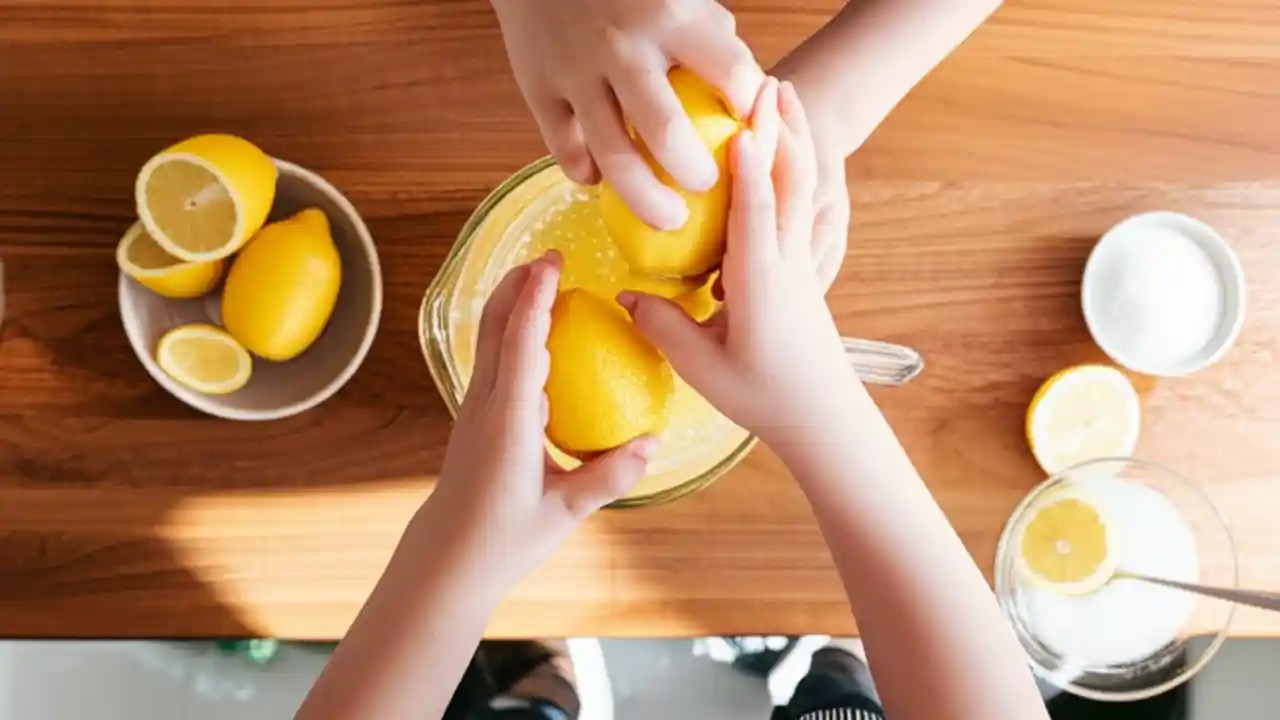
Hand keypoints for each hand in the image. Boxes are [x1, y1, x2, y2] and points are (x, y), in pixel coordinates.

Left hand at [429, 252, 653, 584]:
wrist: (447, 560)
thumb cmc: (503, 540)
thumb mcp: (563, 513)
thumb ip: (608, 477)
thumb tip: (651, 444)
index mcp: (507, 422)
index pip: (521, 345)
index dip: (536, 299)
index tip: (552, 263)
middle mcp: (484, 405)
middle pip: (495, 326)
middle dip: (519, 285)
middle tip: (551, 257)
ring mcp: (474, 409)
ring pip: (489, 339)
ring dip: (512, 303)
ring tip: (544, 281)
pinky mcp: (474, 418)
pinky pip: (492, 360)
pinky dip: (512, 333)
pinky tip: (538, 338)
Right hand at [492, 0, 762, 229]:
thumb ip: (712, 39)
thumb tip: (750, 98)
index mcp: (672, 16)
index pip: (731, 74)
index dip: (751, 111)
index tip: (752, 134)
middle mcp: (624, 47)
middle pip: (667, 134)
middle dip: (696, 175)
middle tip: (706, 187)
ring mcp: (577, 72)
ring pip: (613, 158)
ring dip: (647, 200)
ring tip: (670, 217)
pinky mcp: (539, 90)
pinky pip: (568, 153)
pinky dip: (590, 176)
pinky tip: (604, 178)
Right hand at [619, 80, 857, 449]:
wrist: (822, 415)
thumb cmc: (763, 396)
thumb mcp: (703, 368)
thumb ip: (663, 327)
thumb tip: (625, 294)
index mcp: (761, 285)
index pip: (755, 216)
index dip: (748, 169)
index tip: (742, 125)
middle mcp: (787, 264)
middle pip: (790, 184)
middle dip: (781, 130)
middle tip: (769, 84)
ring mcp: (801, 263)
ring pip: (802, 189)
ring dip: (794, 139)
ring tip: (784, 98)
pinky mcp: (804, 268)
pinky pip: (802, 206)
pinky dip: (794, 170)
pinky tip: (783, 155)